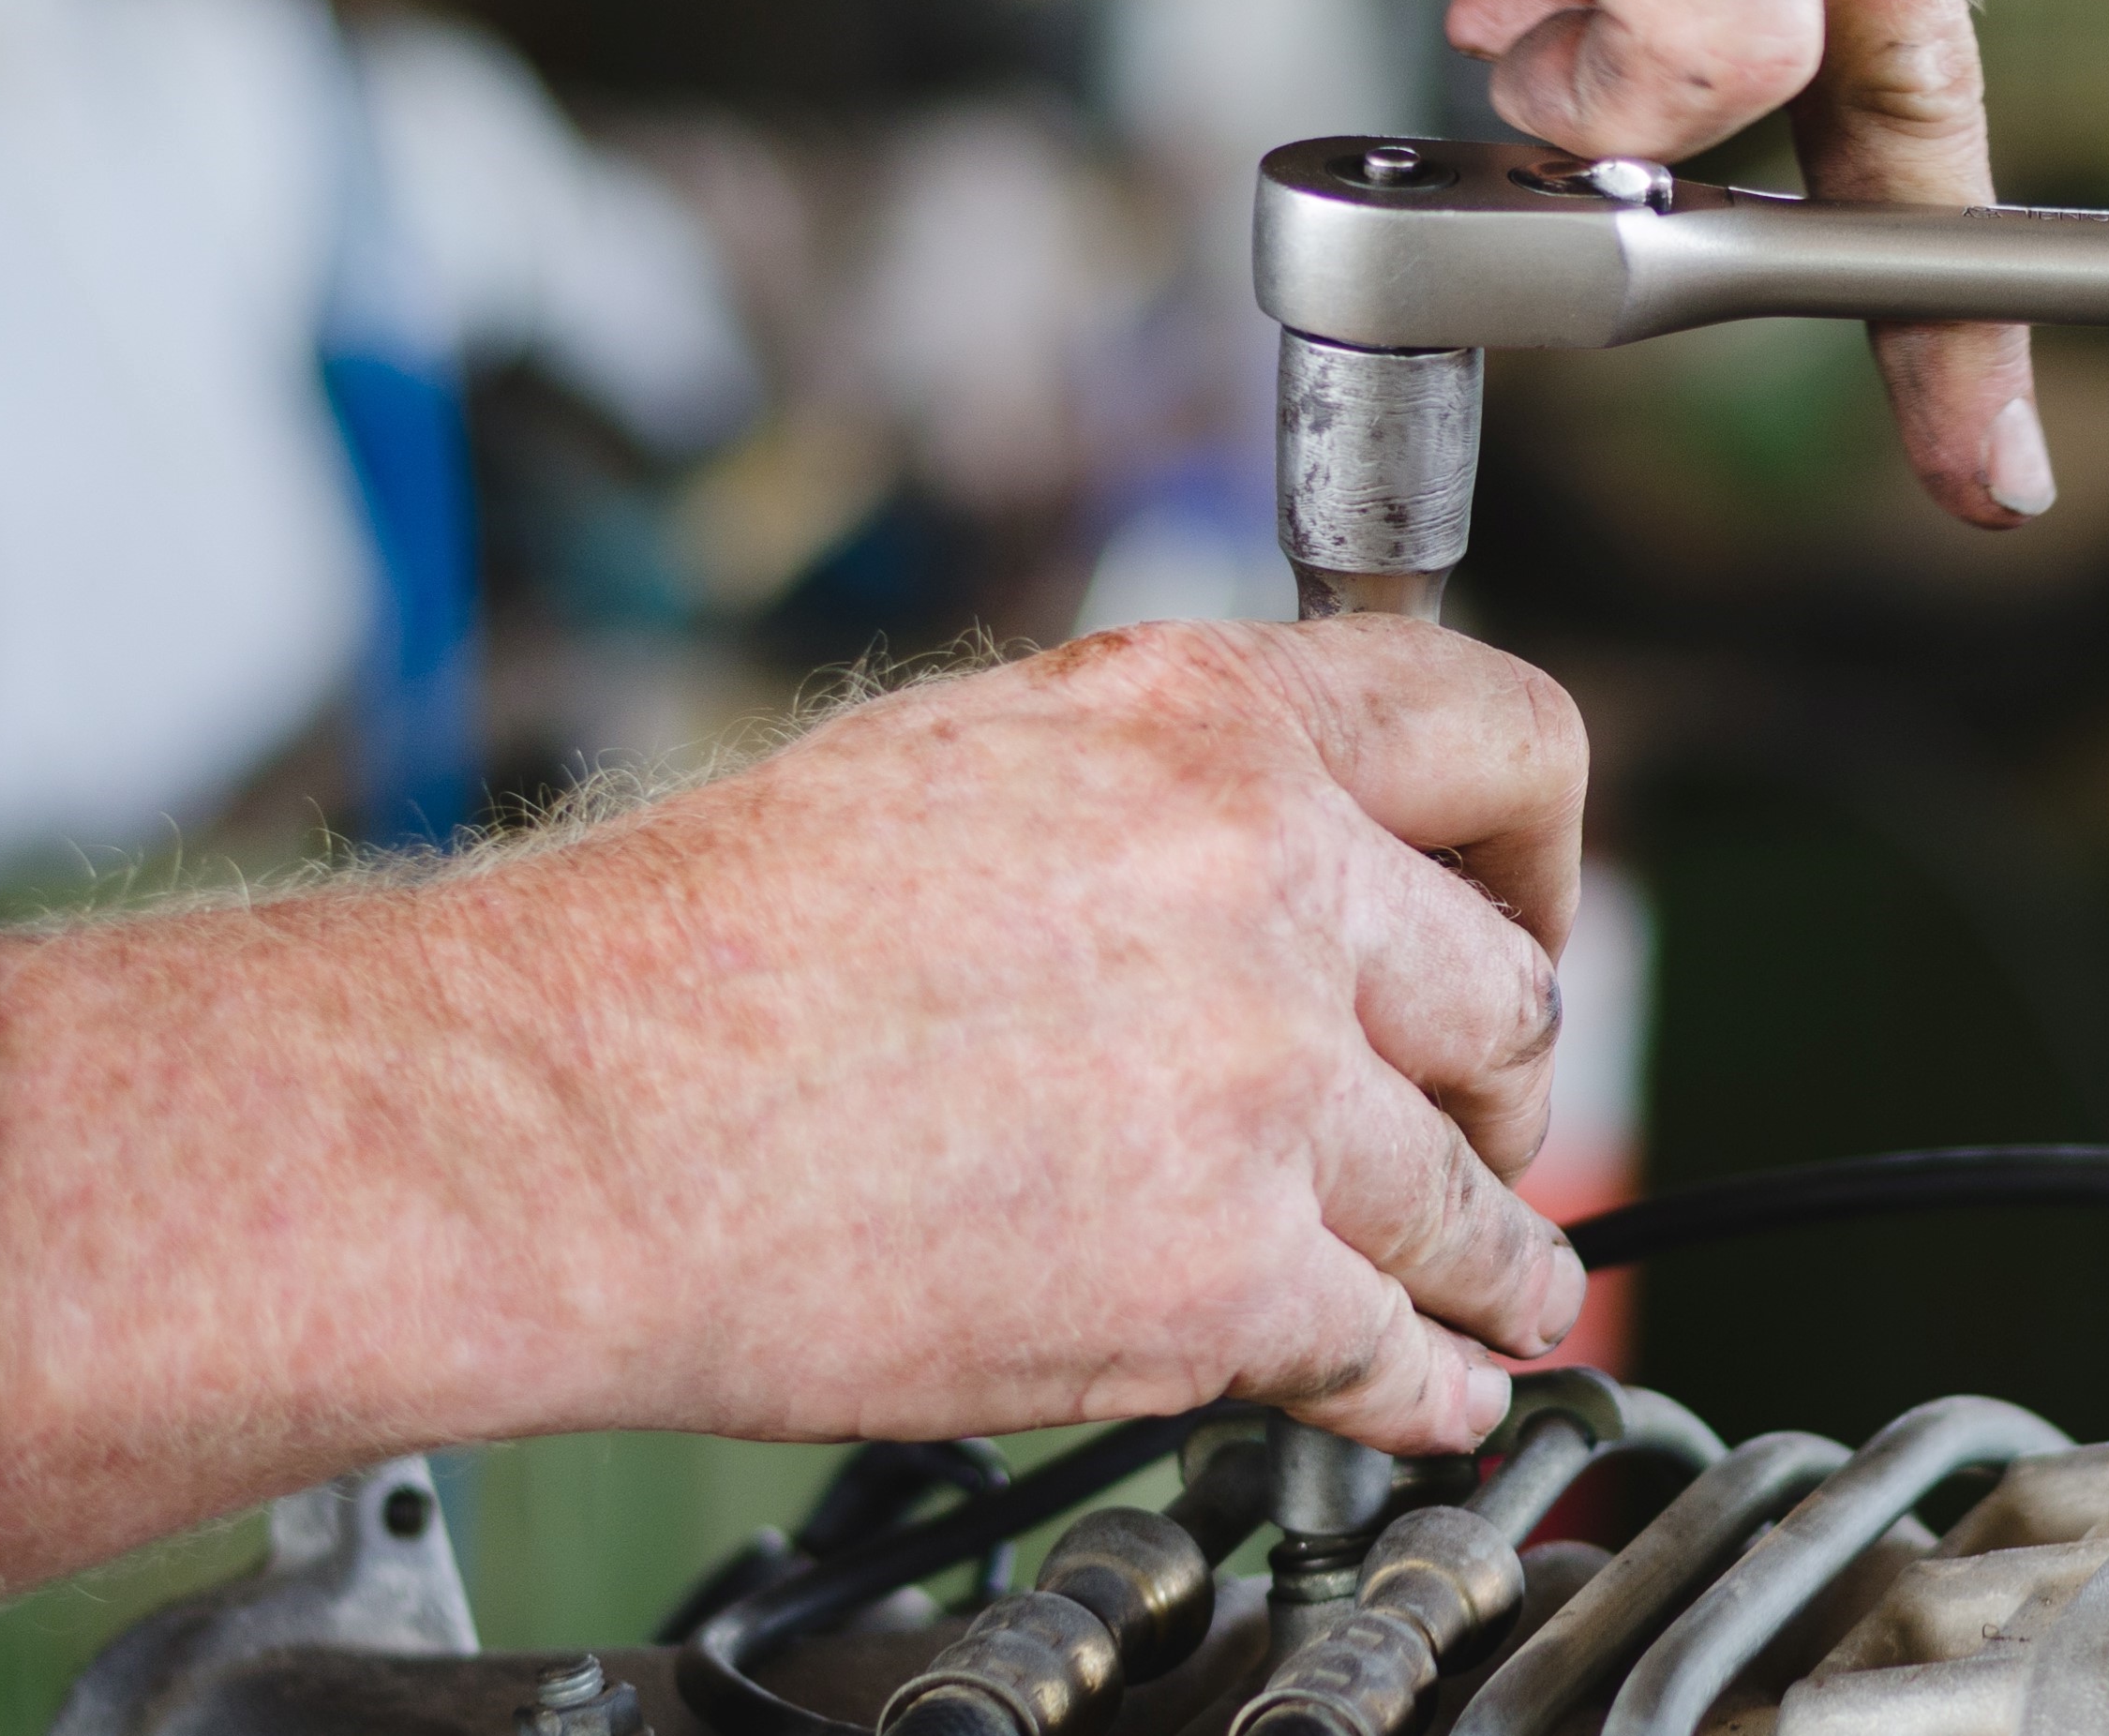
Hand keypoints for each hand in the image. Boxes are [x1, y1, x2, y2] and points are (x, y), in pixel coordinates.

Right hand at [0, 619, 1587, 1611]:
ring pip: (1483, 1192)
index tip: (1529, 910)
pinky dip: (1429, 1380)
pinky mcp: (1227, 1281)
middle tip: (1482, 1125)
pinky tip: (1428, 1385)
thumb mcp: (971, 758)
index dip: (1543, 845)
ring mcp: (1266, 1089)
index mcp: (1207, 723)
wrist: (566, 1118)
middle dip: (1505, 1075)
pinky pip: (1403, 1347)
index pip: (1503, 735)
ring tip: (1511, 1280)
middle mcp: (1269, 882)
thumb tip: (1284, 842)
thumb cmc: (703, 944)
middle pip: (1517, 991)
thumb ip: (1169, 785)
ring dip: (1503, 1249)